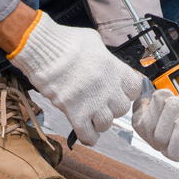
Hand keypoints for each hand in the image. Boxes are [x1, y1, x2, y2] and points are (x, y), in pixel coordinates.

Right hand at [6, 10, 141, 145]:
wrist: (43, 50)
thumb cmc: (65, 42)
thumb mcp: (94, 42)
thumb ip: (104, 57)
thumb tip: (106, 63)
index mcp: (114, 69)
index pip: (135, 89)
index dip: (128, 91)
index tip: (120, 91)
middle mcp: (107, 88)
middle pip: (122, 109)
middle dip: (113, 107)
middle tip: (103, 103)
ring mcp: (92, 102)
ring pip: (106, 124)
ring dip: (100, 122)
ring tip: (92, 115)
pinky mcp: (75, 113)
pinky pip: (88, 134)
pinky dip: (88, 136)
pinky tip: (86, 132)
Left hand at [132, 75, 178, 178]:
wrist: (169, 81)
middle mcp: (170, 149)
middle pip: (174, 153)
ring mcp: (153, 139)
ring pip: (161, 133)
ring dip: (171, 111)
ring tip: (176, 99)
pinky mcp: (140, 126)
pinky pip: (148, 118)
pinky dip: (159, 103)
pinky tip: (163, 96)